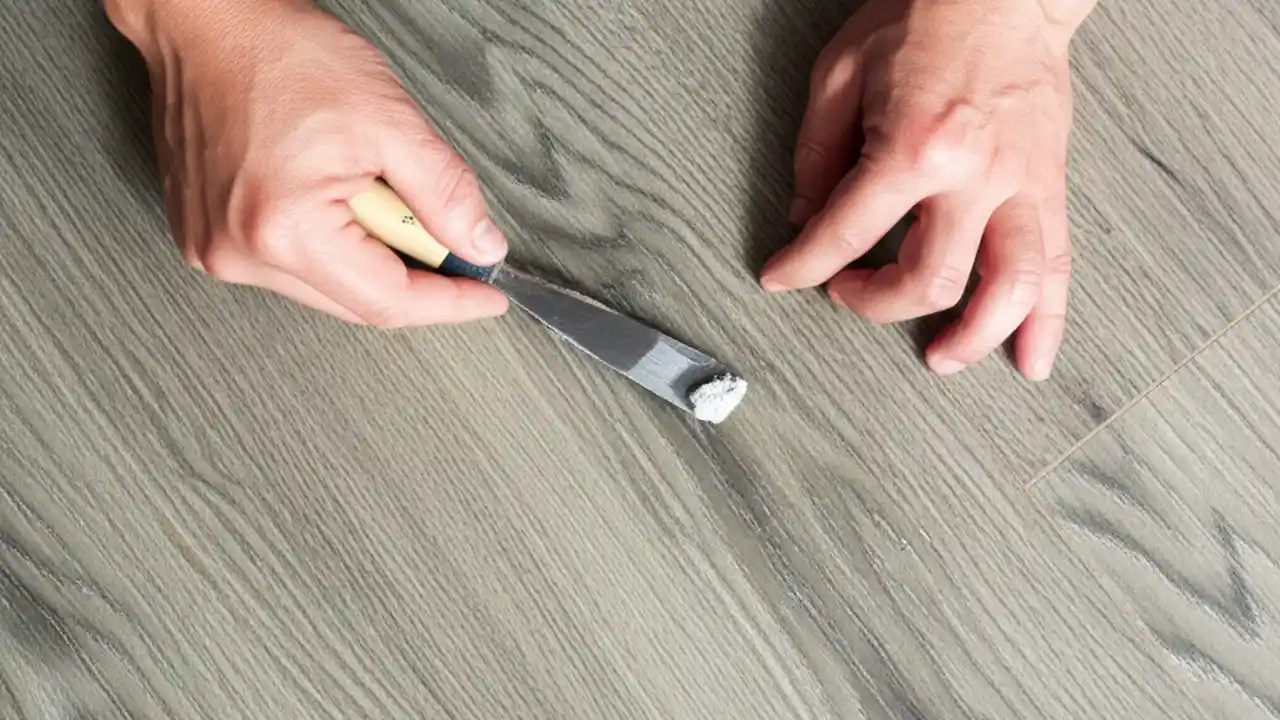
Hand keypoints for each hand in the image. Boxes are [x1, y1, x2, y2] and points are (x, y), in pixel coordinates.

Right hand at [106, 0, 508, 325]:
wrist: (207, 21)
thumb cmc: (280, 54)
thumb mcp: (389, 121)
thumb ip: (444, 193)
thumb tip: (480, 246)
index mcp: (283, 230)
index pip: (388, 302)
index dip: (449, 302)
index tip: (487, 296)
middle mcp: (237, 253)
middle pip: (356, 303)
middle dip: (413, 277)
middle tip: (450, 238)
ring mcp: (214, 249)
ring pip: (326, 287)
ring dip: (370, 256)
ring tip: (374, 191)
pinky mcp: (205, 237)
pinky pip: (290, 265)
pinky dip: (331, 244)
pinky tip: (338, 198)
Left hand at [761, 0, 1096, 379]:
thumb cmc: (924, 17)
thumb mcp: (839, 76)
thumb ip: (816, 156)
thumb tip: (807, 218)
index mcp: (912, 149)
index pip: (846, 233)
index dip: (803, 265)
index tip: (782, 278)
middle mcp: (974, 176)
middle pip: (927, 279)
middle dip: (876, 303)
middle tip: (850, 292)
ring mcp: (1021, 185)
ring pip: (1008, 290)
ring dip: (973, 337)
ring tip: (941, 358)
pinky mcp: (1052, 185)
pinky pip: (1059, 266)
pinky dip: (1048, 322)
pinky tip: (1032, 360)